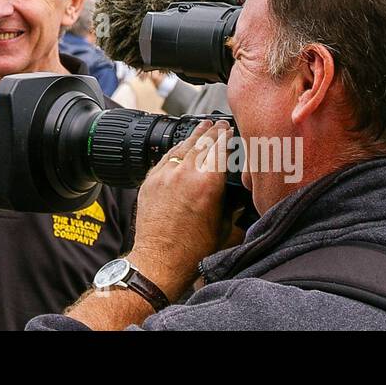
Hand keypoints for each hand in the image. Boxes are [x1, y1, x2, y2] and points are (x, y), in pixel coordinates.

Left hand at [126, 119, 231, 299]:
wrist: (159, 260)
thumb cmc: (192, 250)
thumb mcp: (224, 226)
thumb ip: (231, 204)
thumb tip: (236, 192)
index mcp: (207, 182)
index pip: (219, 148)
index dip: (226, 135)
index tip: (230, 128)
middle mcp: (184, 172)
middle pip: (201, 142)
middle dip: (212, 131)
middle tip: (219, 123)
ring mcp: (164, 174)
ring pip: (181, 146)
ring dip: (194, 136)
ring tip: (202, 127)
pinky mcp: (150, 181)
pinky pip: (165, 157)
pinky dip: (175, 149)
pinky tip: (181, 146)